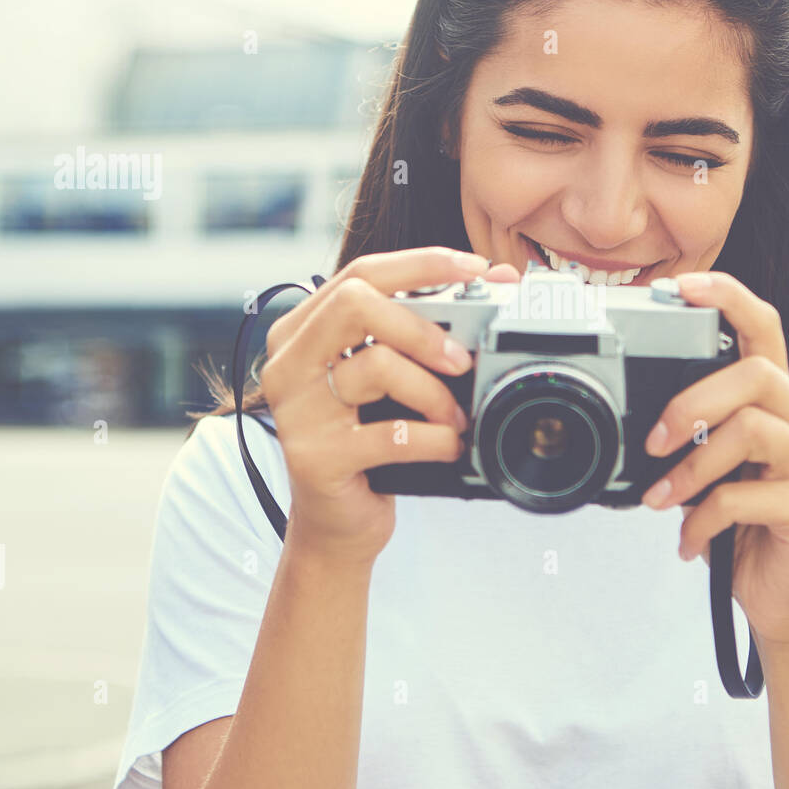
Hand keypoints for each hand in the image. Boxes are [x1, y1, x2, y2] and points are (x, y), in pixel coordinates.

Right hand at [260, 247, 520, 563]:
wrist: (337, 525)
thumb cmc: (370, 443)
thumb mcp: (394, 379)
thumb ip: (428, 329)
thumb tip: (500, 279)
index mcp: (302, 331)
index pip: (360, 273)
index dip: (421, 264)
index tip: (474, 269)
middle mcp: (288, 363)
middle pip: (355, 303)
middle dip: (422, 325)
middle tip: (461, 359)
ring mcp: (295, 410)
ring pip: (375, 364)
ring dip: (434, 392)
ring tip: (456, 417)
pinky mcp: (314, 458)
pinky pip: (390, 434)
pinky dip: (435, 439)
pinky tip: (450, 446)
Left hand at [638, 271, 788, 647]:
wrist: (783, 601)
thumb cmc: (741, 528)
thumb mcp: (707, 472)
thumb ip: (686, 438)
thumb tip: (630, 422)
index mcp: (776, 403)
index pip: (764, 328)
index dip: (728, 296)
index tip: (682, 285)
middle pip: (758, 374)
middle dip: (693, 400)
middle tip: (652, 439)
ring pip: (751, 429)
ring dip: (692, 466)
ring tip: (660, 500)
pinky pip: (747, 496)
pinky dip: (703, 519)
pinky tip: (688, 540)